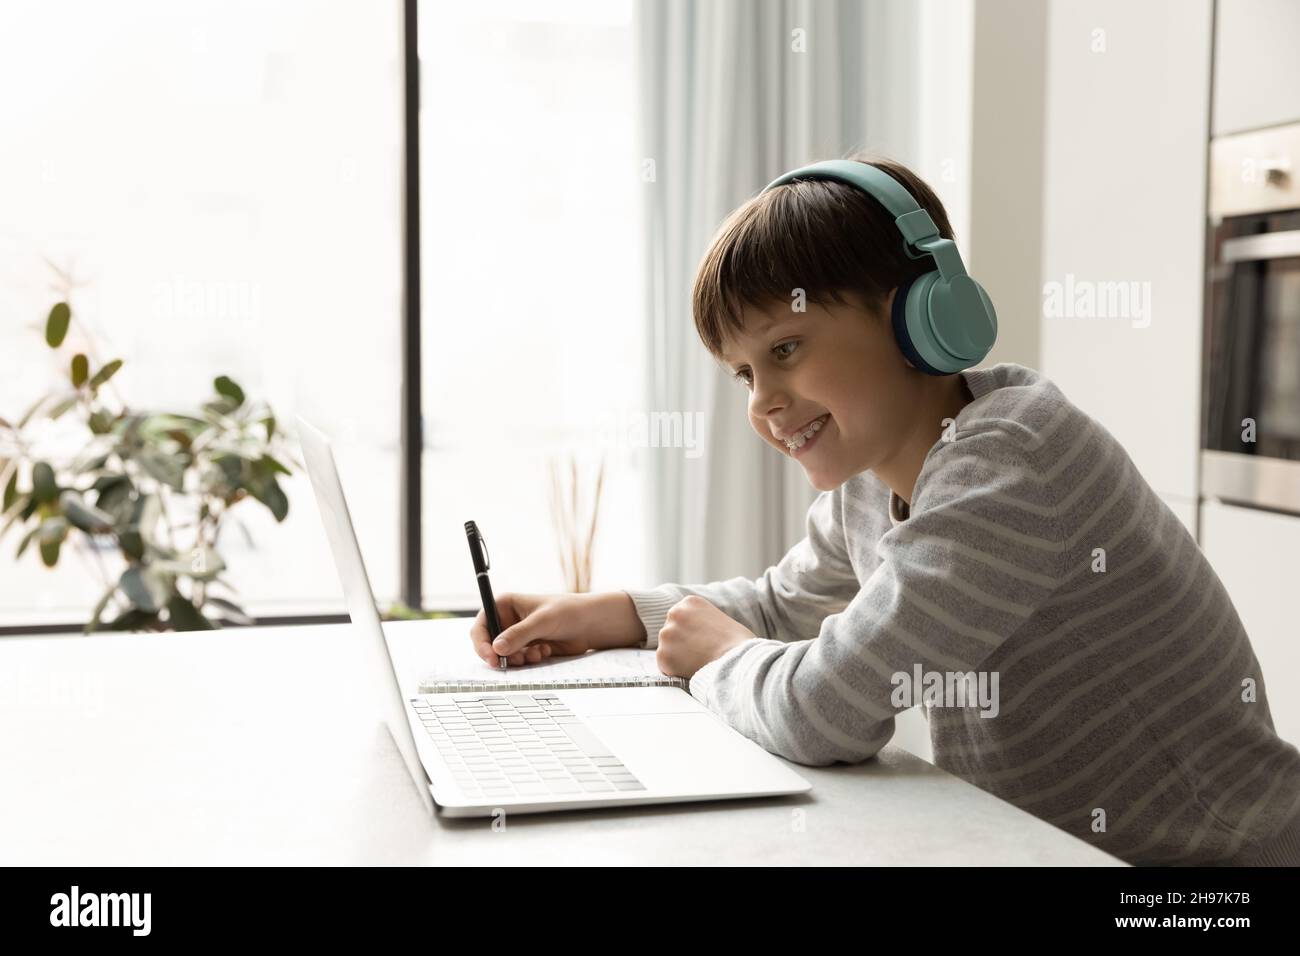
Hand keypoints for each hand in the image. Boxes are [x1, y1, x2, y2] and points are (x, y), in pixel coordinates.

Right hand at [469, 592, 590, 667]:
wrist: (589, 624)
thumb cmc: (568, 612)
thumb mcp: (542, 622)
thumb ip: (519, 635)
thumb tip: (497, 649)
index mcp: (504, 605)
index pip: (481, 625)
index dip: (482, 643)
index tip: (491, 657)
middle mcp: (507, 620)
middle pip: (489, 644)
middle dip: (501, 655)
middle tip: (513, 662)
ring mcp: (516, 635)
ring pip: (504, 655)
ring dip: (518, 658)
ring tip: (536, 654)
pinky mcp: (526, 647)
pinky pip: (518, 660)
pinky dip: (529, 660)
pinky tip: (544, 651)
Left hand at [655, 595, 757, 678]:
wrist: (738, 661)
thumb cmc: (738, 644)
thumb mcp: (720, 619)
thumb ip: (702, 622)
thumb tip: (694, 633)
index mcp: (690, 602)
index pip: (681, 618)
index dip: (692, 633)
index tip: (704, 641)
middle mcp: (674, 613)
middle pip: (671, 631)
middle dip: (681, 643)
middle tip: (700, 654)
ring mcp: (667, 634)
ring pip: (667, 648)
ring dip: (678, 657)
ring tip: (699, 662)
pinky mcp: (663, 655)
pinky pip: (666, 665)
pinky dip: (676, 671)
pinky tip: (693, 670)